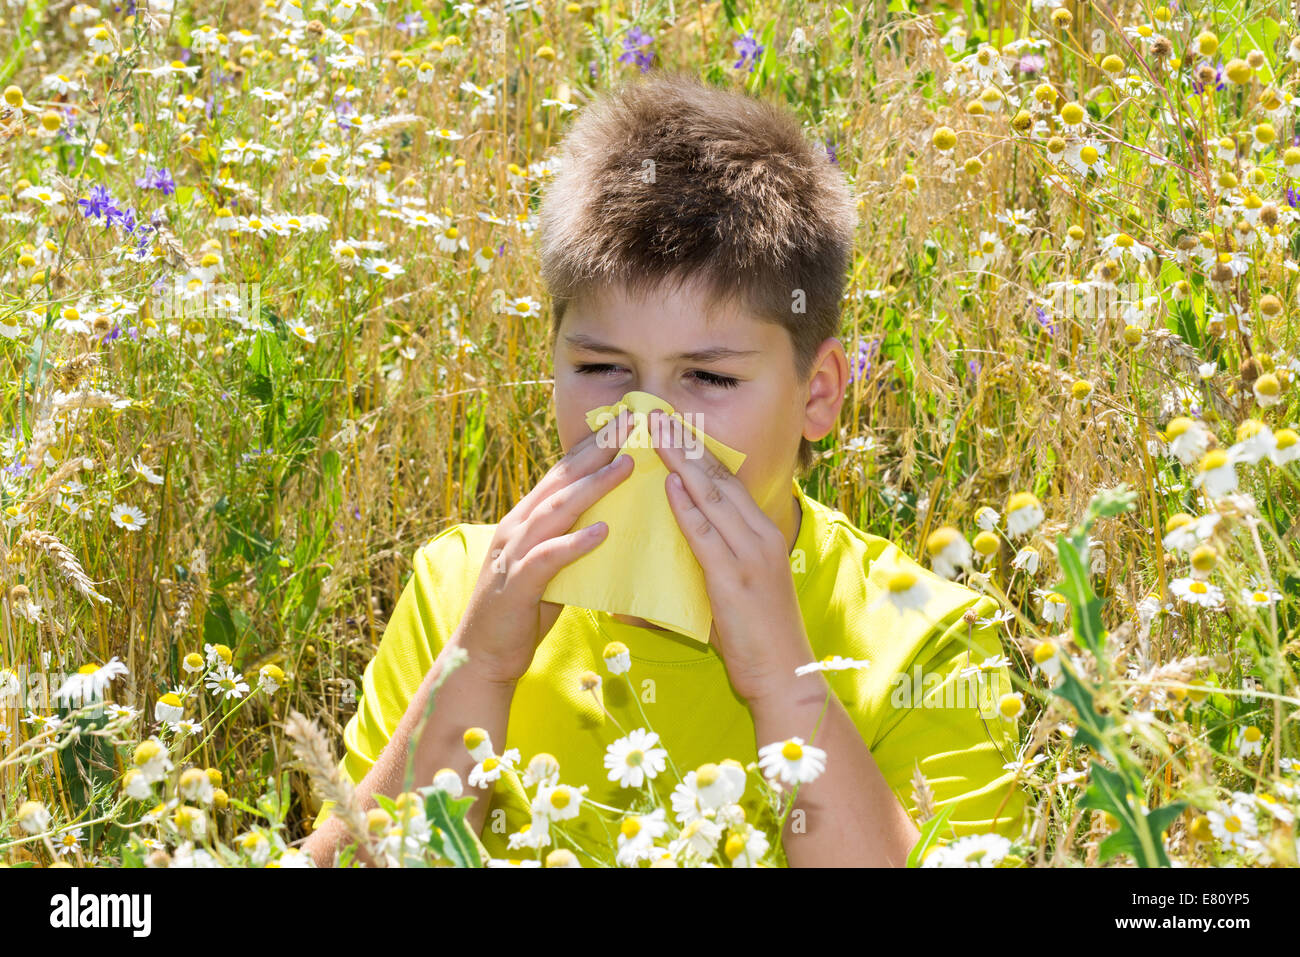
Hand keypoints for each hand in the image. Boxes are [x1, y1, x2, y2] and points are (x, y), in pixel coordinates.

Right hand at [456, 408, 635, 684]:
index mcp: (526, 520)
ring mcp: (515, 554)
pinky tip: (603, 531)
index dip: (591, 446)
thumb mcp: (550, 568)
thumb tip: (607, 523)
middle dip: (597, 450)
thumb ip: (570, 542)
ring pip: (557, 510)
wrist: (482, 654)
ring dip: (593, 486)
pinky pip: (549, 558)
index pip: (562, 474)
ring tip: (626, 466)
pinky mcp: (517, 585)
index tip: (622, 423)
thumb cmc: (521, 612)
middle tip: (630, 424)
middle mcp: (518, 528)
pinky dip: (576, 542)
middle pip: (561, 481)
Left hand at [648, 409, 813, 704]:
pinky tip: (668, 483)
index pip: (728, 482)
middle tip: (658, 413)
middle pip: (720, 479)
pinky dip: (687, 506)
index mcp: (763, 536)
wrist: (785, 677)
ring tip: (654, 433)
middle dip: (686, 443)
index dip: (699, 451)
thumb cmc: (757, 641)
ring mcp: (751, 556)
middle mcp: (761, 537)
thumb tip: (665, 557)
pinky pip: (706, 535)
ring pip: (713, 498)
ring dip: (681, 462)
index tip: (673, 424)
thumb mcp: (734, 593)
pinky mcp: (735, 580)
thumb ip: (708, 567)